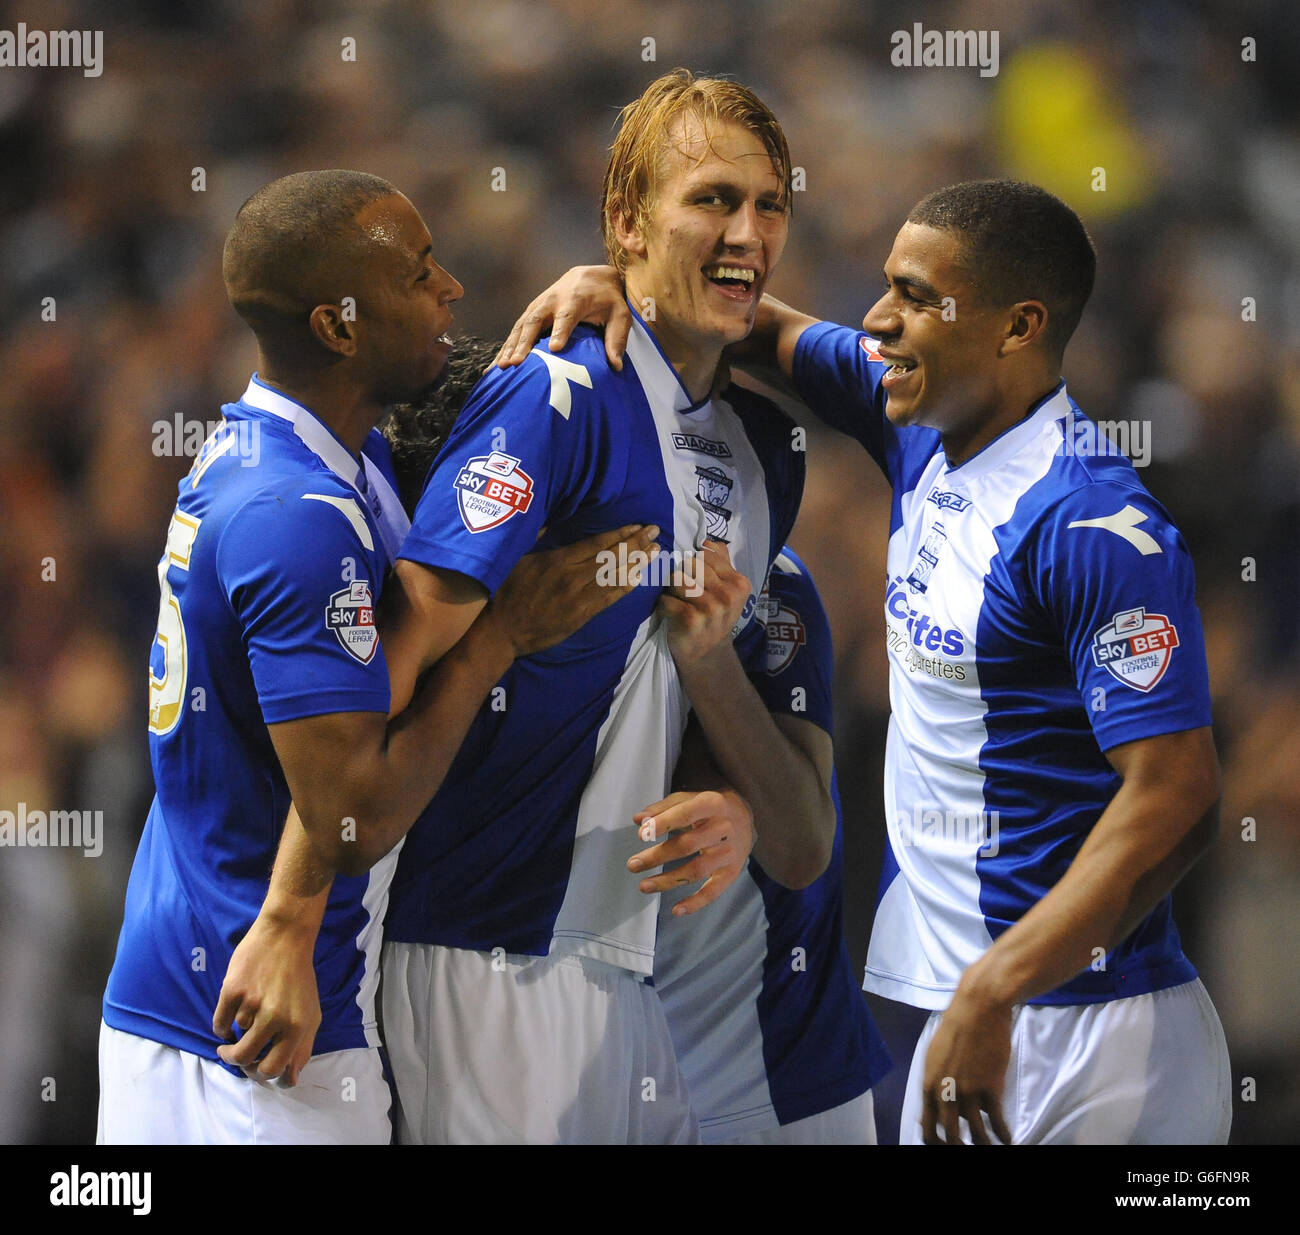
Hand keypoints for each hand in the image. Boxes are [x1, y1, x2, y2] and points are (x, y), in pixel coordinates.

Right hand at [212, 912, 321, 1085]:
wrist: (286, 936)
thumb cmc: (299, 977)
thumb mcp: (310, 1013)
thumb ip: (302, 1048)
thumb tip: (289, 1080)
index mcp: (298, 1027)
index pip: (274, 1070)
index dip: (261, 1074)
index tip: (254, 1068)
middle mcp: (276, 1018)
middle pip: (246, 1059)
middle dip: (238, 1062)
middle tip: (236, 1054)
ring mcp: (252, 1004)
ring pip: (234, 1038)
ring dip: (235, 1034)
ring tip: (244, 1017)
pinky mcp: (233, 990)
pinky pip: (219, 1023)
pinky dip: (222, 1025)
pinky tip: (230, 1015)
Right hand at [489, 523, 659, 656]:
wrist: (502, 631)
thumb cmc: (505, 592)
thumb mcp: (516, 559)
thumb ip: (536, 540)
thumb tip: (549, 521)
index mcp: (558, 560)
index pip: (597, 543)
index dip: (620, 534)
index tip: (638, 526)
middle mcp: (573, 577)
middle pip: (612, 557)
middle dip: (637, 543)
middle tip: (656, 531)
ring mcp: (580, 598)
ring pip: (615, 577)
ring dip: (638, 563)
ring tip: (655, 552)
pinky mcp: (582, 616)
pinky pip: (609, 599)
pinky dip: (626, 588)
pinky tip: (639, 578)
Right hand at [494, 265, 630, 370]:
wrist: (592, 276)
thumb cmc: (608, 299)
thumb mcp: (620, 314)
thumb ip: (617, 337)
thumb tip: (615, 365)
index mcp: (576, 298)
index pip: (566, 315)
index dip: (560, 330)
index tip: (554, 348)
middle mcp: (552, 299)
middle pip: (535, 320)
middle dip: (525, 342)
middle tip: (517, 363)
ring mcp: (539, 305)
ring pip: (521, 325)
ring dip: (510, 346)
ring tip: (502, 367)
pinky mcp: (531, 312)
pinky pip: (516, 330)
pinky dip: (506, 347)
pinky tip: (497, 364)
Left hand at [627, 789, 754, 915]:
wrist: (744, 816)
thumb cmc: (709, 807)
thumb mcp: (689, 798)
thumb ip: (663, 808)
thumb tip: (638, 820)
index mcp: (713, 803)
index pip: (686, 813)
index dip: (663, 824)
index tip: (642, 835)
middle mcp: (724, 828)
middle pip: (688, 845)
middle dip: (657, 856)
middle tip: (633, 864)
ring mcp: (730, 852)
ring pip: (696, 870)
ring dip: (668, 880)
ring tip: (644, 885)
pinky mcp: (732, 872)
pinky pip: (714, 891)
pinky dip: (695, 903)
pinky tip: (676, 910)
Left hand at [657, 540, 750, 668]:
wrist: (707, 655)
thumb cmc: (713, 615)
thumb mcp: (725, 589)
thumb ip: (720, 562)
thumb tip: (708, 541)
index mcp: (739, 583)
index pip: (706, 554)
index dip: (693, 562)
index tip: (694, 577)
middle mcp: (728, 595)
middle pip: (690, 564)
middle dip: (681, 574)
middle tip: (682, 591)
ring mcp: (712, 609)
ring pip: (677, 579)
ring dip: (671, 589)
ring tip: (677, 600)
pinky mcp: (692, 620)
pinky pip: (667, 599)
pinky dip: (664, 605)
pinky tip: (671, 613)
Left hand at [920, 987, 1014, 1144]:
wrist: (978, 1008)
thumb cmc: (957, 1026)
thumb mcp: (935, 1054)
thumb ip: (936, 1080)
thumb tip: (938, 1103)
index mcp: (928, 1082)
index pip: (927, 1124)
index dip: (935, 1141)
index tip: (943, 1146)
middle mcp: (945, 1091)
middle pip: (949, 1134)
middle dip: (957, 1147)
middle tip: (966, 1150)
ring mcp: (968, 1091)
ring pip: (976, 1132)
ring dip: (984, 1144)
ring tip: (990, 1147)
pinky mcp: (991, 1088)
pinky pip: (997, 1121)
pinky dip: (1003, 1134)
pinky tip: (1008, 1139)